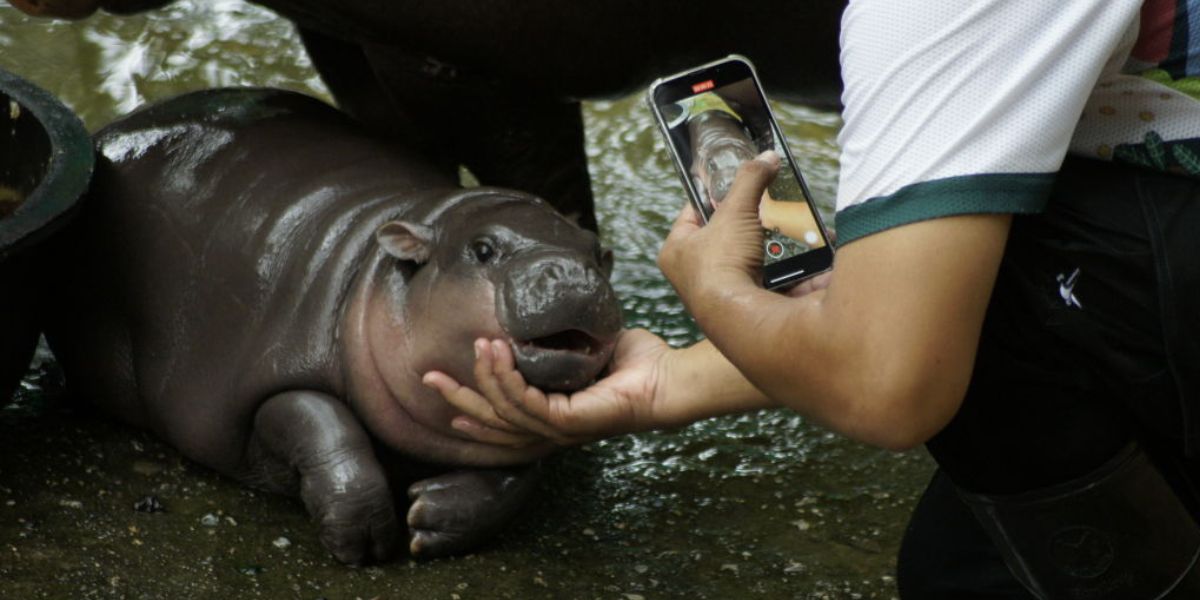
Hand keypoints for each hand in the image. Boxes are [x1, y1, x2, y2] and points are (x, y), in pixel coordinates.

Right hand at [422, 329, 671, 446]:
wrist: (669, 377)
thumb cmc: (636, 363)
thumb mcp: (586, 348)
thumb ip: (560, 340)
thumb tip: (539, 315)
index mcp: (552, 416)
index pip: (500, 419)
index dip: (469, 406)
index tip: (442, 384)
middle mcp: (552, 429)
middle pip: (492, 422)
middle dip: (458, 399)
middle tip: (428, 377)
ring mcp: (560, 429)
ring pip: (505, 410)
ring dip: (485, 376)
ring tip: (478, 346)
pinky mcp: (571, 422)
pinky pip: (527, 402)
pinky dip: (507, 378)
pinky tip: (498, 353)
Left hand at [659, 151, 779, 317]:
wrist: (738, 317)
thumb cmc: (720, 267)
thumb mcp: (735, 211)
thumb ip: (750, 180)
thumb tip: (765, 158)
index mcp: (676, 250)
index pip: (693, 212)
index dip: (713, 196)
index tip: (732, 185)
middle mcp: (693, 275)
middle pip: (726, 237)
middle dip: (751, 222)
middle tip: (768, 208)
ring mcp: (720, 293)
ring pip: (751, 258)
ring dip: (773, 244)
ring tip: (790, 228)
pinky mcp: (747, 306)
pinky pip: (772, 279)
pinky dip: (789, 268)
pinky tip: (804, 254)